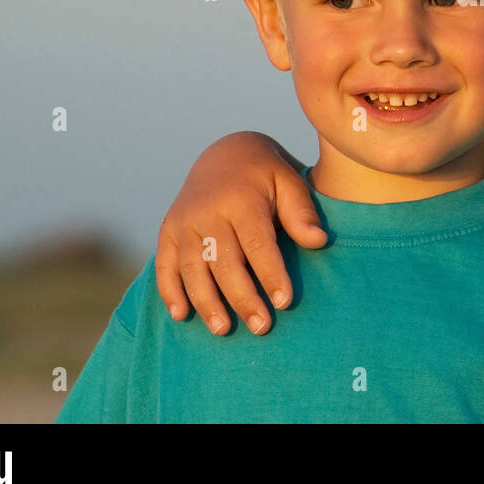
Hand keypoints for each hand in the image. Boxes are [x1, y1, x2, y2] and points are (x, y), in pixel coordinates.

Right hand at [154, 131, 324, 334]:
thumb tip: (319, 241)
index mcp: (240, 199)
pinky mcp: (168, 231)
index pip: (256, 243)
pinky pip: (164, 265)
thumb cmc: (265, 176)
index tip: (285, 302)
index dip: (270, 274)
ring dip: (206, 301)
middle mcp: (207, 211)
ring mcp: (183, 222)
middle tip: (261, 327)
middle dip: (242, 297)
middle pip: (223, 262)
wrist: (224, 154)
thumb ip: (302, 213)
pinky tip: (181, 315)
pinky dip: (169, 291)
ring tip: (223, 329)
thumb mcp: (289, 182)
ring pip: (192, 268)